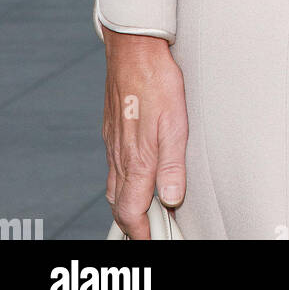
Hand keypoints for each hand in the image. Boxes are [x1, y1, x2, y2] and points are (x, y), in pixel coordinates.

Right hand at [102, 30, 187, 239]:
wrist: (133, 50)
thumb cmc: (156, 81)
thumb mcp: (175, 123)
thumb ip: (172, 165)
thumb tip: (172, 198)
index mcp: (136, 160)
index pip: (131, 211)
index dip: (142, 232)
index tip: (153, 240)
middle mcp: (120, 155)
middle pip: (119, 203)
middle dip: (133, 222)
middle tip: (150, 231)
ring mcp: (113, 142)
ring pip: (113, 185)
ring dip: (126, 201)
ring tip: (144, 208)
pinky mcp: (112, 129)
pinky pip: (112, 164)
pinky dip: (122, 179)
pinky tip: (135, 171)